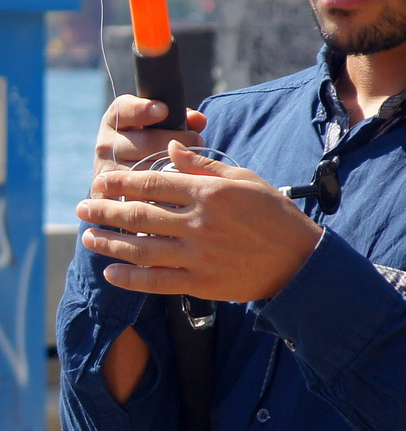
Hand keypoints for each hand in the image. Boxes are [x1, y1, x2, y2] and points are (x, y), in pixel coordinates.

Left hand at [77, 140, 322, 302]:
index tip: (102, 180)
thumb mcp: (244, 179)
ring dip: (110, 242)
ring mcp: (198, 255)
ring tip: (88, 237)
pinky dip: (131, 278)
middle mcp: (199, 223)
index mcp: (209, 193)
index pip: (154, 183)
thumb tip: (172, 146)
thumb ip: (204, 166)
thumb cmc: (274, 214)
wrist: (298, 260)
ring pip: (141, 248)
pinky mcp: (200, 283)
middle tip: (81, 206)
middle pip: (139, 214)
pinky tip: (112, 272)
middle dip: (105, 209)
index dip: (122, 181)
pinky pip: (157, 281)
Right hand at [92, 95, 206, 193]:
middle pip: (147, 142)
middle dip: (177, 140)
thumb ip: (178, 120)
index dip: (142, 110)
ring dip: (176, 166)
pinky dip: (166, 191)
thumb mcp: (158, 128)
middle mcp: (106, 146)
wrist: (122, 189)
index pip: (123, 110)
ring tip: (193, 165)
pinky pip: (147, 196)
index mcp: (114, 122)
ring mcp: (108, 174)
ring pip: (150, 170)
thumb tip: (197, 119)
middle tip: (197, 141)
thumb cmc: (150, 150)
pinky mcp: (114, 199)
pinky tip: (180, 189)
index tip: (163, 110)